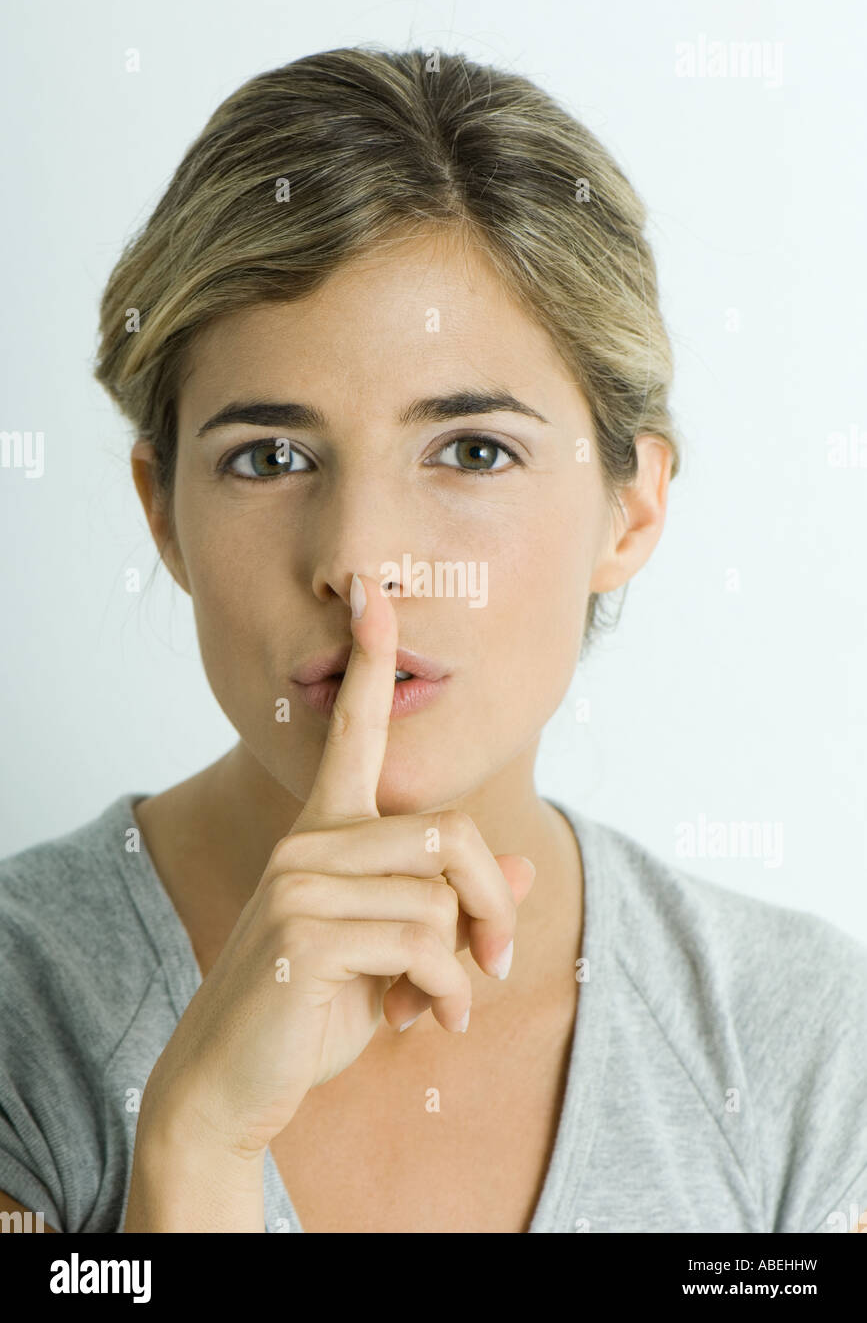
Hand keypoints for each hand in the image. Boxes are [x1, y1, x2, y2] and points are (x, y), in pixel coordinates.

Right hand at [140, 572, 535, 1159]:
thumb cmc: (311, 1009)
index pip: (352, 730)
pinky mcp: (305, 931)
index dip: (368, 661)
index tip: (370, 594)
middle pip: (448, 833)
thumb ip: (447, 903)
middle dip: (490, 903)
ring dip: (461, 963)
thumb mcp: (392, 951)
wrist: (229, 1082)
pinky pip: (424, 944)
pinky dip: (445, 992)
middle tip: (497, 960)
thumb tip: (521, 866)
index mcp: (323, 830)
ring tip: (441, 1003)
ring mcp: (301, 880)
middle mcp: (309, 840)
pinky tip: (420, 1022)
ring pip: (438, 897)